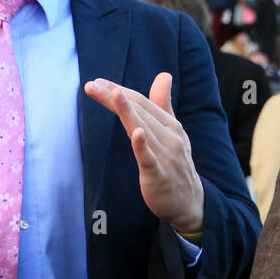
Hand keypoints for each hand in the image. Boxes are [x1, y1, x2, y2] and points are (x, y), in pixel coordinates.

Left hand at [85, 73, 204, 233]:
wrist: (189, 203)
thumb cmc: (174, 164)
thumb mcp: (171, 132)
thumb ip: (163, 104)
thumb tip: (164, 75)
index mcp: (170, 125)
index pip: (142, 103)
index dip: (119, 91)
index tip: (97, 82)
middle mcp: (170, 136)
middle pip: (139, 112)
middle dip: (115, 97)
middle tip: (91, 85)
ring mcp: (166, 155)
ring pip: (143, 129)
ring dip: (127, 111)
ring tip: (113, 95)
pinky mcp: (159, 174)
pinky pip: (148, 158)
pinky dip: (142, 145)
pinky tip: (136, 133)